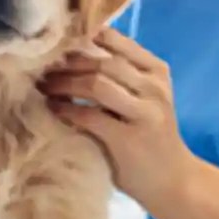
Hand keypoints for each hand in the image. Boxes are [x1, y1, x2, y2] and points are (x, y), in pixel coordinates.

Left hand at [40, 28, 199, 211]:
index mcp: (156, 71)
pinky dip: (67, 110)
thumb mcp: (145, 99)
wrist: (174, 181)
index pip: (117, 41)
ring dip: (64, 84)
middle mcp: (154, 87)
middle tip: (43, 68)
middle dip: (68, 63)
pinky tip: (54, 109)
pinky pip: (90, 116)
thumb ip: (121, 78)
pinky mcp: (129, 139)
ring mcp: (145, 113)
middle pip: (103, 62)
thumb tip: (72, 54)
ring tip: (45, 87)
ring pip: (96, 84)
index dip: (84, 37)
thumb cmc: (151, 137)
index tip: (60, 42)